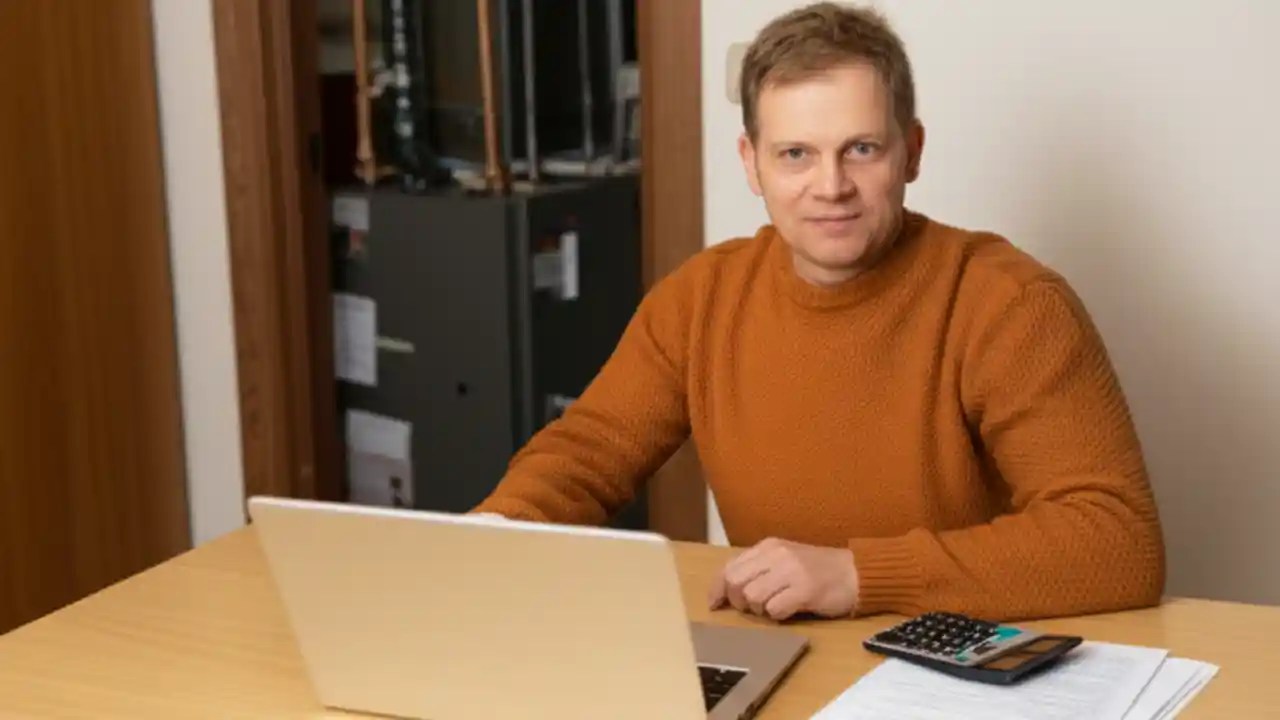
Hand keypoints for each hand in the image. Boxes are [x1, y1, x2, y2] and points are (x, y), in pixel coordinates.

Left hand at [707, 538, 858, 620]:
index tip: (715, 604)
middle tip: (754, 607)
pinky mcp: (805, 589)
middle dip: (738, 600)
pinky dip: (778, 616)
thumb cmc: (818, 570)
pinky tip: (791, 610)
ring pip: (752, 596)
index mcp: (768, 546)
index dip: (717, 588)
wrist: (856, 573)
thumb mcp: (784, 560)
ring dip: (760, 609)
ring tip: (777, 606)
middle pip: (735, 581)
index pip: (730, 566)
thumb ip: (758, 569)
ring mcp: (791, 570)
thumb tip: (726, 590)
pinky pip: (775, 610)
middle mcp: (777, 554)